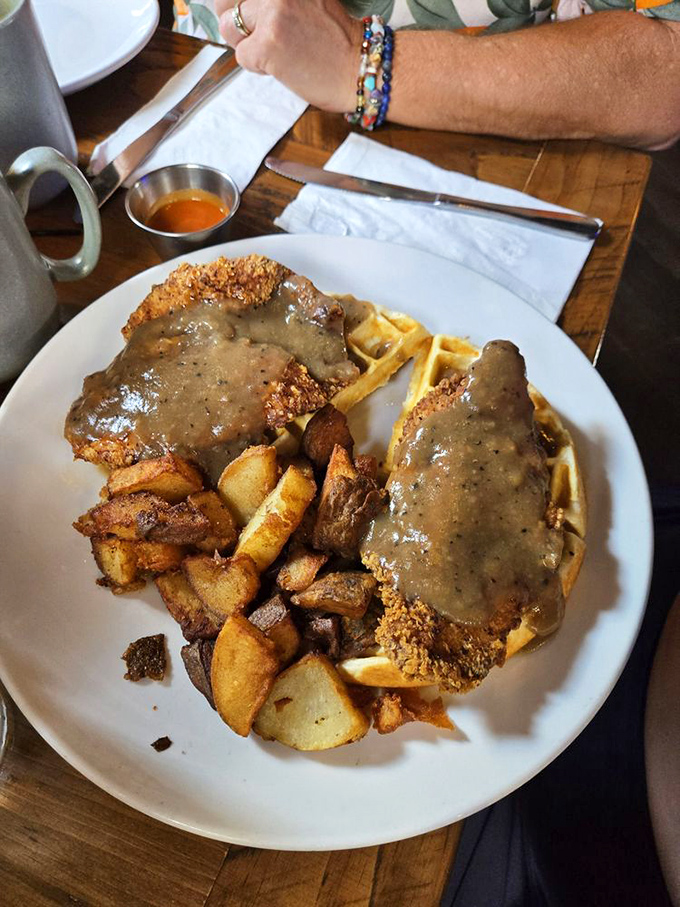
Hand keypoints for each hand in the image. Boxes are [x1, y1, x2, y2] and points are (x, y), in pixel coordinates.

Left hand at [216, 0, 361, 112]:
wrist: (359, 69)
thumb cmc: (337, 41)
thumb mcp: (308, 1)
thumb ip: (279, 0)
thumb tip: (241, 6)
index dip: (241, 5)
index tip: (252, 16)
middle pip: (226, 1)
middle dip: (238, 21)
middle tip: (263, 36)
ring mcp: (273, 14)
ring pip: (229, 26)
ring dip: (246, 43)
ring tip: (275, 51)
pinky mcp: (268, 44)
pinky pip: (242, 55)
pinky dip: (257, 66)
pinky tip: (281, 66)